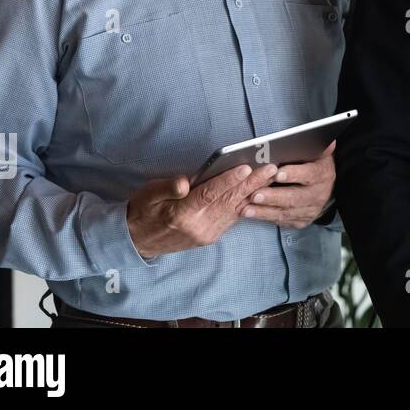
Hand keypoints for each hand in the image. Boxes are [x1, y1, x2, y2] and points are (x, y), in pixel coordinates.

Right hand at [127, 163, 278, 259]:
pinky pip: (232, 218)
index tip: (246, 167)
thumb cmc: (143, 211)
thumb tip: (185, 183)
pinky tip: (259, 192)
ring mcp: (206, 234)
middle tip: (271, 169)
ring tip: (271, 177)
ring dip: (254, 192)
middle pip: (229, 201)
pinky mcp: (211, 236)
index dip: (228, 180)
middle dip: (252, 183)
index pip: (209, 195)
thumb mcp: (147, 195)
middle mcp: (197, 227)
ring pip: (235, 209)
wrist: (138, 241)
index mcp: (180, 215)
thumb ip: (167, 188)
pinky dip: (247, 204)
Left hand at [241, 141, 336, 229]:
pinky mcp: (301, 221)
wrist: (325, 189)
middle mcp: (318, 195)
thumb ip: (320, 146)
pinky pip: (282, 221)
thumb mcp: (319, 154)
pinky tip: (252, 214)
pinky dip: (265, 217)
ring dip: (264, 211)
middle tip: (255, 195)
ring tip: (246, 208)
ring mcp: (310, 210)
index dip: (294, 174)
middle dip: (273, 197)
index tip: (277, 174)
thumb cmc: (315, 166)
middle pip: (295, 197)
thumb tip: (329, 141)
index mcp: (323, 175)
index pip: (310, 175)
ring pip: (286, 212)